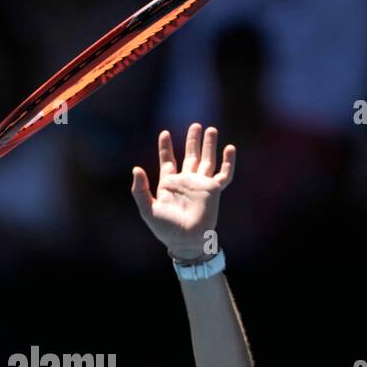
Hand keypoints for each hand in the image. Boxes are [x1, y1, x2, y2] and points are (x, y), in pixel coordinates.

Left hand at [131, 123, 234, 260]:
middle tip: (195, 125)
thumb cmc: (166, 229)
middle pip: (190, 156)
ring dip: (209, 145)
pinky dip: (228, 162)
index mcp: (169, 184)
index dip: (166, 147)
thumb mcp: (148, 209)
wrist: (186, 241)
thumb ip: (140, 190)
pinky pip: (224, 174)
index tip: (165, 133)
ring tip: (210, 129)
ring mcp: (201, 185)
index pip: (168, 160)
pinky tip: (230, 148)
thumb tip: (136, 169)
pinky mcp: (214, 190)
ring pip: (207, 160)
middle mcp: (186, 182)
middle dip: (193, 141)